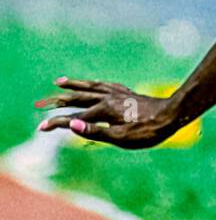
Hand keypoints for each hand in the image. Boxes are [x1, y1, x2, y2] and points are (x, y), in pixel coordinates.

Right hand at [34, 78, 178, 149]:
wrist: (173, 115)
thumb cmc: (147, 132)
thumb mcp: (120, 138)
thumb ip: (94, 132)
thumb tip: (70, 125)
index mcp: (103, 110)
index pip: (73, 118)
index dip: (56, 124)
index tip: (40, 129)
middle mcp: (107, 98)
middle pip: (76, 98)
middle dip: (56, 101)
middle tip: (37, 102)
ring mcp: (118, 93)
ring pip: (90, 87)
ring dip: (73, 85)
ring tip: (59, 81)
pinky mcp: (127, 93)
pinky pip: (106, 85)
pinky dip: (95, 84)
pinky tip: (95, 84)